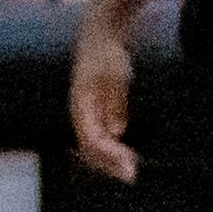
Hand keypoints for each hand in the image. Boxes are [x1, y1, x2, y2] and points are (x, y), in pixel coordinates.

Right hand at [70, 18, 136, 182]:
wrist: (101, 36)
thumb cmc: (108, 54)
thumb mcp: (116, 77)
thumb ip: (116, 104)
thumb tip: (116, 132)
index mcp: (82, 102)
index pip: (91, 139)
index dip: (109, 156)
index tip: (129, 166)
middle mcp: (80, 111)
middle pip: (89, 148)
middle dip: (109, 164)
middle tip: (132, 174)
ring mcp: (85, 112)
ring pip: (92, 147)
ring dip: (110, 161)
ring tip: (130, 169)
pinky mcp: (93, 113)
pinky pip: (98, 139)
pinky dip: (110, 152)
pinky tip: (126, 157)